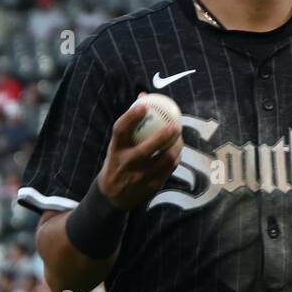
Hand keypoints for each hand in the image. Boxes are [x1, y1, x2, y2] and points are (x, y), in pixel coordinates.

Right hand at [97, 92, 183, 211]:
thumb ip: (131, 123)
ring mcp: (139, 177)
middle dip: (163, 136)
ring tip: (179, 138)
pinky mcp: (151, 187)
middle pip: (146, 149)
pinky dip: (175, 159)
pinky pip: (169, 170)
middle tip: (175, 125)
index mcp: (115, 150)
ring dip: (176, 148)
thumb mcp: (117, 144)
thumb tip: (144, 96)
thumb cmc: (117, 162)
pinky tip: (177, 151)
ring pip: (164, 160)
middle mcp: (126, 164)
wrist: (112, 196)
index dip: (131, 116)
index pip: (121, 130)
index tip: (144, 105)